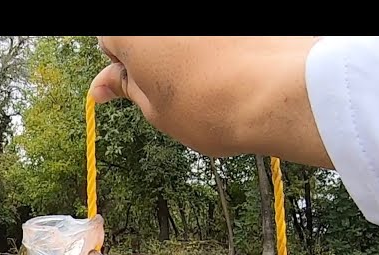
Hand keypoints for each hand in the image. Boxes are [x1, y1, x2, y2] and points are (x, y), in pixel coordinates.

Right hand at [90, 36, 332, 168]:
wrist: (275, 94)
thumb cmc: (210, 105)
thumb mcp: (155, 109)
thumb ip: (127, 89)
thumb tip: (103, 86)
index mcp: (132, 32)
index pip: (109, 41)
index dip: (121, 68)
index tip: (134, 86)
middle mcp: (163, 21)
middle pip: (148, 34)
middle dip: (153, 54)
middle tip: (171, 87)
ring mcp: (199, 24)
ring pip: (182, 36)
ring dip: (185, 49)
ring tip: (206, 80)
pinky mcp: (234, 25)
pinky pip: (215, 38)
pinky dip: (216, 45)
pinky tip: (229, 65)